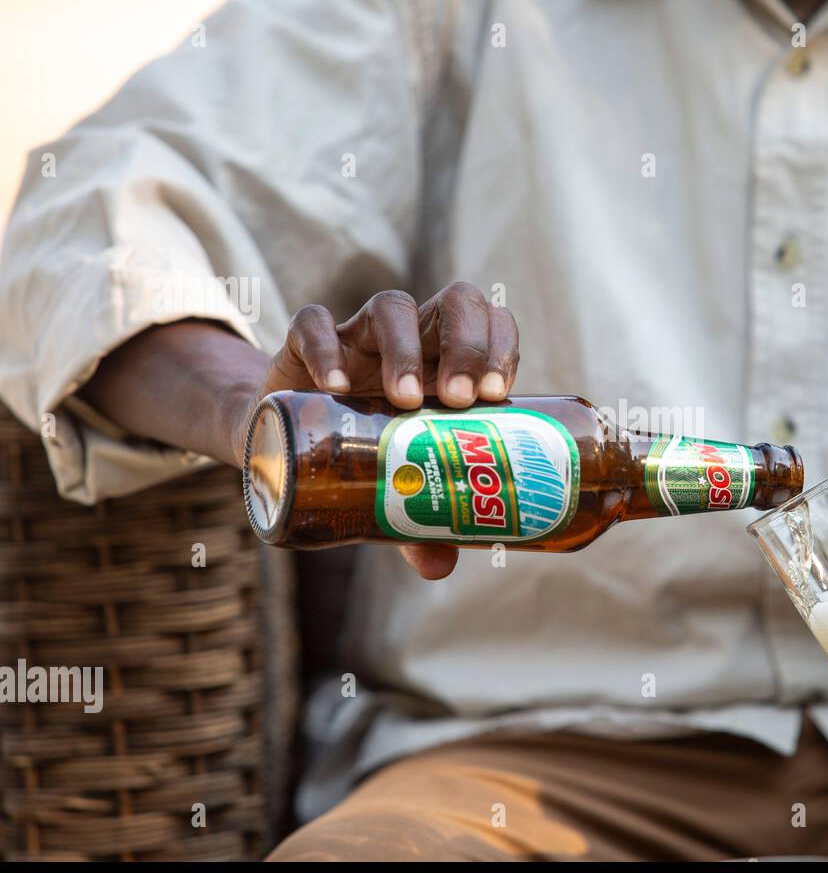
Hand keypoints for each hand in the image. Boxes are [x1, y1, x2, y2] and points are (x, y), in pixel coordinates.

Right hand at [239, 282, 520, 579]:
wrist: (281, 439)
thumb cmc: (361, 456)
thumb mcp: (393, 486)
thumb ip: (420, 522)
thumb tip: (440, 568)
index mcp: (449, 362)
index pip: (491, 326)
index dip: (500, 347)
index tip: (497, 394)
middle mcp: (414, 338)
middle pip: (455, 304)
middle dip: (466, 343)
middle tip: (459, 398)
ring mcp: (359, 335)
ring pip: (391, 308)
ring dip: (405, 349)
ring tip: (406, 400)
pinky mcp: (302, 342)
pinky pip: (312, 324)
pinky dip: (326, 348)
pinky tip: (336, 385)